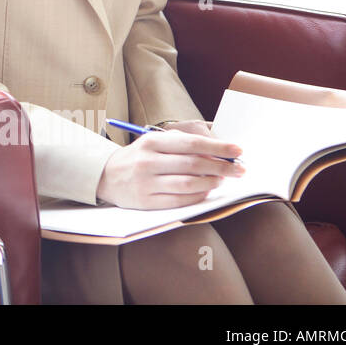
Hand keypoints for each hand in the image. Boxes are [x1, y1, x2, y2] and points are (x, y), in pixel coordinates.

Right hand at [96, 121, 243, 208]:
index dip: (218, 147)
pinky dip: (198, 196)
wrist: (106, 176)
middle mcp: (148, 162)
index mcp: (152, 142)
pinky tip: (207, 191)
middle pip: (194, 164)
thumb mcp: (154, 143)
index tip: (238, 150)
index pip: (191, 143)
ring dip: (212, 182)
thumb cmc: (138, 158)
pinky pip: (180, 200)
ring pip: (189, 184)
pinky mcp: (147, 202)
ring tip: (222, 180)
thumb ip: (181, 144)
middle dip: (222, 167)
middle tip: (239, 169)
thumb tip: (215, 152)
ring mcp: (147, 183)